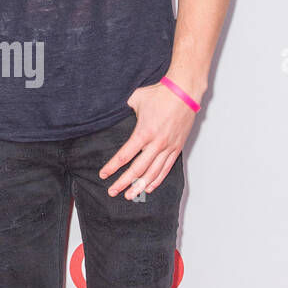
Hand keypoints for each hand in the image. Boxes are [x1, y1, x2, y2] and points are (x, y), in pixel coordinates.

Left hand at [98, 82, 196, 198]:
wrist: (184, 92)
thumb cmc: (160, 94)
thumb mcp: (135, 99)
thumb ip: (124, 109)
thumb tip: (115, 112)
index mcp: (144, 132)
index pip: (124, 155)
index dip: (112, 167)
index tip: (103, 175)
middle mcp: (156, 143)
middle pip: (137, 169)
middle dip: (123, 182)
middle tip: (112, 191)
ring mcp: (168, 147)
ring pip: (152, 173)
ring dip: (140, 186)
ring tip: (129, 195)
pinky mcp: (176, 147)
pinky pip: (166, 168)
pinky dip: (157, 180)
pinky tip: (148, 187)